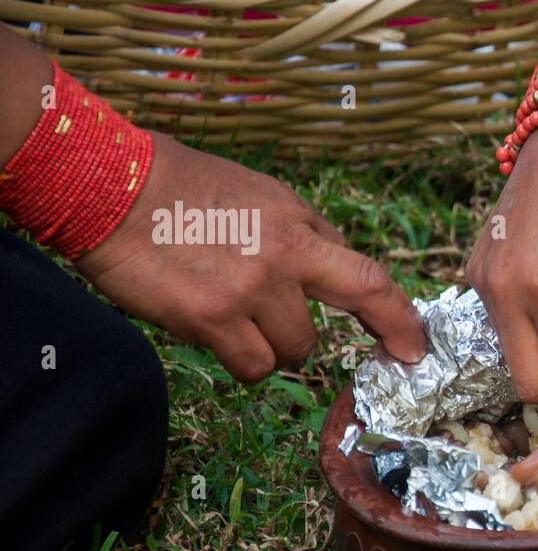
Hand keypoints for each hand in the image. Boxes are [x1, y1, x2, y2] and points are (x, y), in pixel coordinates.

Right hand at [76, 134, 426, 382]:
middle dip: (301, 336)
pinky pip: (250, 366)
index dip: (398, 320)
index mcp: (299, 226)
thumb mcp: (261, 193)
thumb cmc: (182, 185)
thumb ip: (304, 232)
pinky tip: (209, 329)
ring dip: (264, 345)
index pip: (368, 280)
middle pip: (320, 333)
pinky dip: (237, 358)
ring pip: (286, 353)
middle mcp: (283, 260)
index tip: (415, 348)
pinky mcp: (210, 319)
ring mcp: (248, 292)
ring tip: (224, 311)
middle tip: (268, 322)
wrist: (110, 183)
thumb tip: (336, 265)